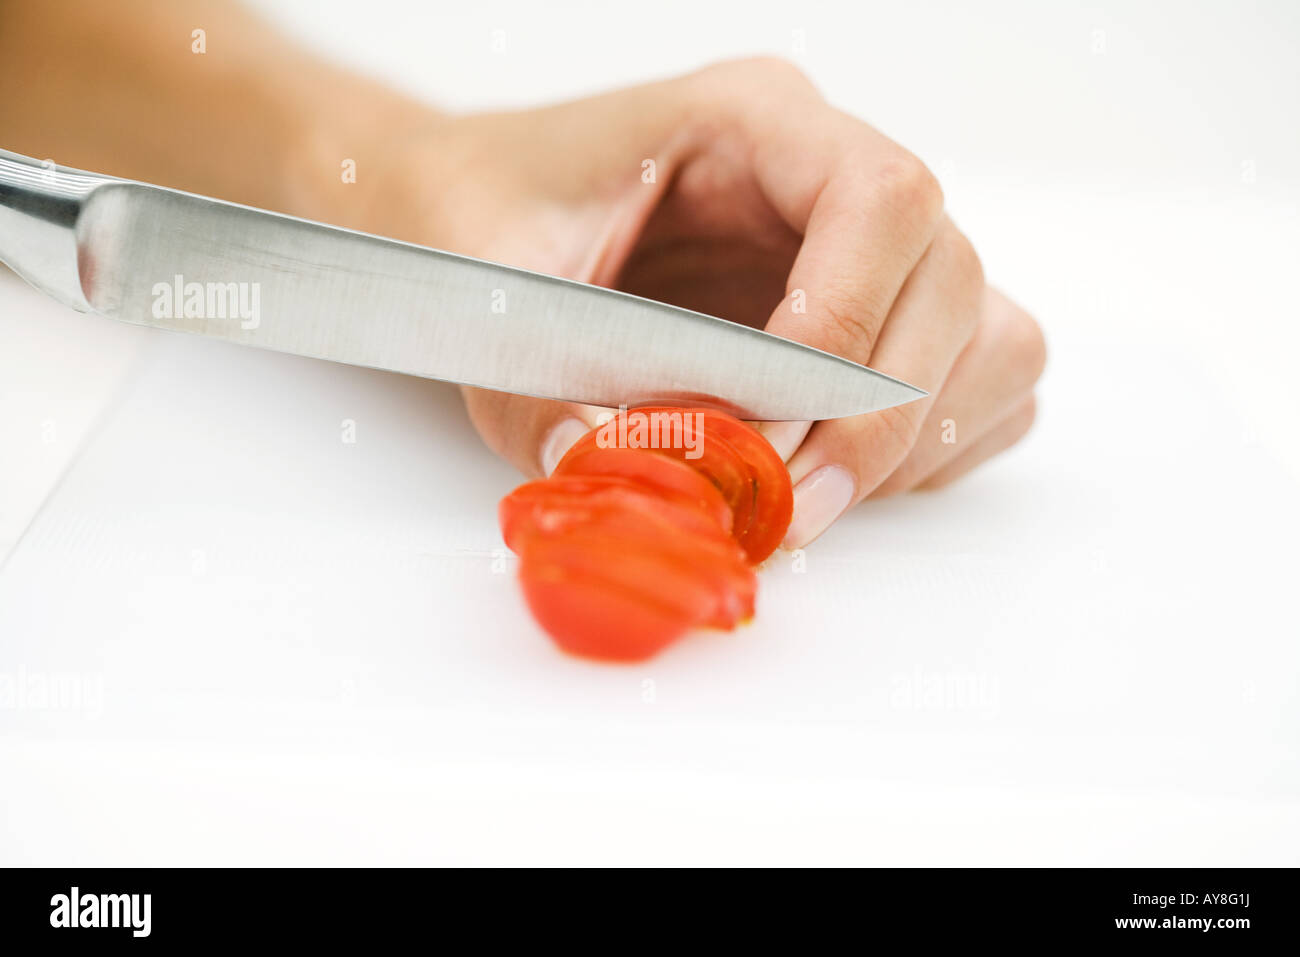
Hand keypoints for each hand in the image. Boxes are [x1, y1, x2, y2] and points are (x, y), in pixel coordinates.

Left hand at [344, 58, 1045, 547]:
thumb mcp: (488, 284)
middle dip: (876, 418)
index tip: (775, 429)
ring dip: (913, 438)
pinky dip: (926, 449)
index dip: (847, 325)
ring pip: (984, 336)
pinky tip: (833, 476)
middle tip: (787, 507)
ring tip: (802, 498)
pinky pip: (974, 384)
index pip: (879, 200)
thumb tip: (610, 469)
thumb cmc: (489, 213)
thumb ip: (535, 382)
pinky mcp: (872, 321)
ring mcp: (863, 252)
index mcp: (754, 123)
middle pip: (948, 281)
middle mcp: (827, 178)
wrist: (480, 213)